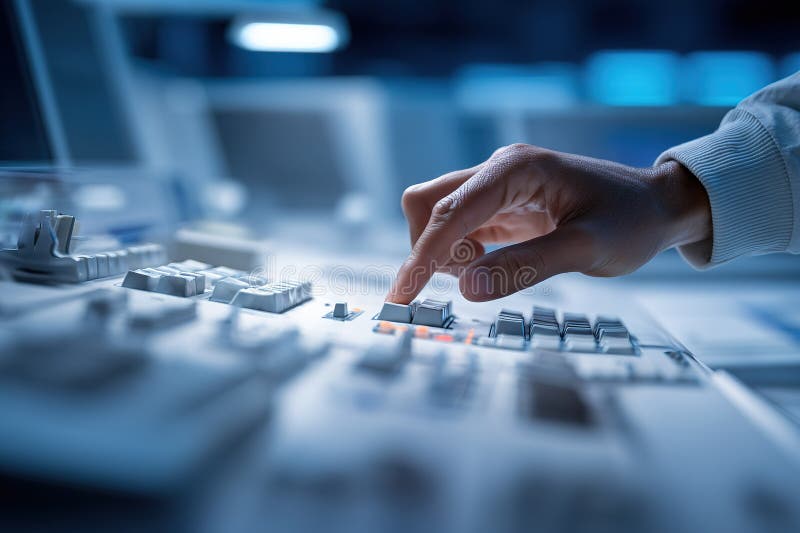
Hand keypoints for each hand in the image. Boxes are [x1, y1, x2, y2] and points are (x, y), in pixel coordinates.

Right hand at [386, 144, 710, 302]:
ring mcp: (497, 189)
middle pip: (428, 204)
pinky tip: (494, 266)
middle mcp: (498, 172)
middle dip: (429, 249)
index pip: (450, 212)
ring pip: (439, 217)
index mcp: (515, 169)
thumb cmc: (631, 220)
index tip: (401, 296)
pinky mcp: (502, 208)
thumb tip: (466, 290)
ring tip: (496, 271)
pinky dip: (461, 255)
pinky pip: (460, 230)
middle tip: (467, 282)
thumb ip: (525, 267)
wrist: (659, 207)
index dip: (421, 256)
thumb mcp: (586, 247)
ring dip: (447, 253)